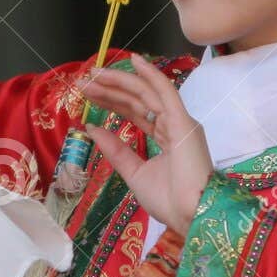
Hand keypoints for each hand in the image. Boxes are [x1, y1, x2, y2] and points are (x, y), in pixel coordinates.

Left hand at [80, 53, 212, 236]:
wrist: (191, 214)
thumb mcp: (134, 172)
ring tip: (95, 73)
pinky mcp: (183, 122)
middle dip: (110, 89)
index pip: (135, 112)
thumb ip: (115, 150)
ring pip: (146, 93)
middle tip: (85, 80)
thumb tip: (92, 128)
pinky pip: (166, 92)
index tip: (89, 93)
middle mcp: (173, 125)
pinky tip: (134, 61)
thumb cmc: (168, 200)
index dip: (113, 101)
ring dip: (120, 81)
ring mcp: (180, 121)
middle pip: (137, 100)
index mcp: (165, 138)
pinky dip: (151, 75)